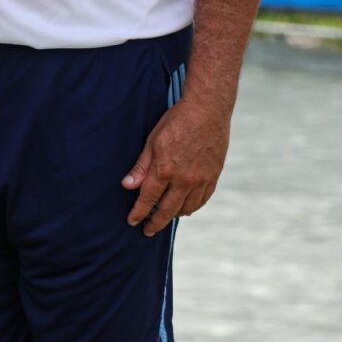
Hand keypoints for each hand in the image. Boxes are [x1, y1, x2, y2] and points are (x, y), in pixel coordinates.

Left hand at [121, 99, 230, 235]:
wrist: (207, 111)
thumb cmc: (176, 122)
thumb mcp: (152, 141)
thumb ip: (141, 167)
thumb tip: (127, 185)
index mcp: (165, 169)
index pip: (148, 198)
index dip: (139, 212)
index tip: (132, 221)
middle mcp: (184, 179)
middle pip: (167, 209)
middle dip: (155, 222)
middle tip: (147, 231)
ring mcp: (201, 180)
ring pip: (186, 208)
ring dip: (173, 215)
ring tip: (164, 218)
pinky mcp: (213, 177)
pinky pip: (202, 200)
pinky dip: (192, 207)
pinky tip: (185, 208)